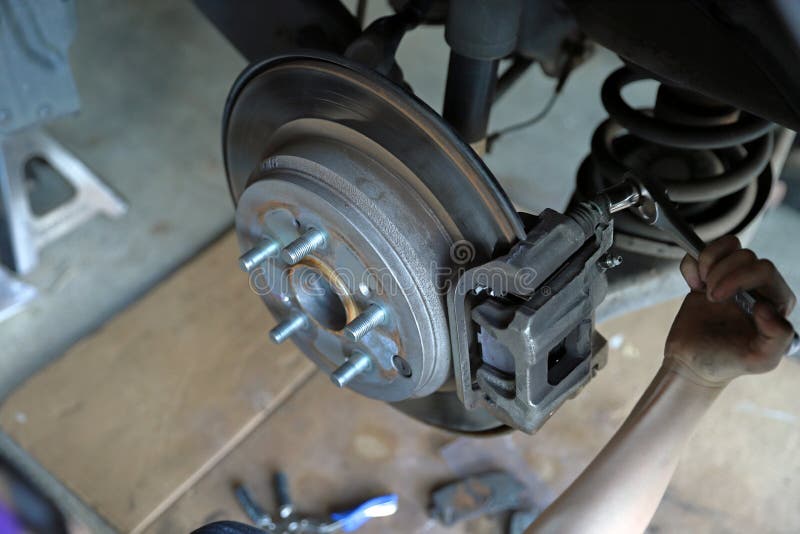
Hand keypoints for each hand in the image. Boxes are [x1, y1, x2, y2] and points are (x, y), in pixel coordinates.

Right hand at [664, 235, 795, 386]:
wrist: (692, 363)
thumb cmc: (728, 362)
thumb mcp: (760, 359)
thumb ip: (778, 337)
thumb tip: (765, 306)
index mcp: (775, 302)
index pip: (765, 269)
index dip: (740, 277)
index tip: (719, 299)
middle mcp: (756, 286)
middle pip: (745, 255)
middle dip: (723, 272)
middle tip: (712, 297)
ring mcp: (730, 279)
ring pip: (727, 246)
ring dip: (709, 262)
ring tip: (703, 287)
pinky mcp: (706, 277)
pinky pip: (699, 252)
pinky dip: (691, 265)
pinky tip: (693, 285)